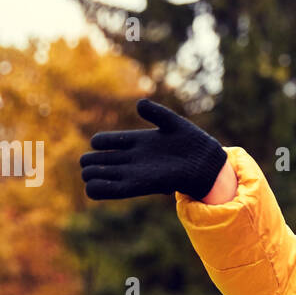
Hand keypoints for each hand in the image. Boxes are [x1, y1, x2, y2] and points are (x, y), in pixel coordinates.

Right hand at [80, 98, 227, 200]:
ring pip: (101, 176)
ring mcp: (135, 173)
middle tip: (90, 163)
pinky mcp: (140, 186)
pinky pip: (114, 190)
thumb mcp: (173, 123)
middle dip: (90, 161)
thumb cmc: (193, 142)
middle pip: (98, 160)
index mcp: (137, 141)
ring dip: (92, 175)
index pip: (106, 141)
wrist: (206, 165)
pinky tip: (92, 187)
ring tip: (89, 175)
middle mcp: (133, 158)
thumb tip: (139, 104)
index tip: (99, 142)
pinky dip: (100, 189)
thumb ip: (156, 112)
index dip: (99, 141)